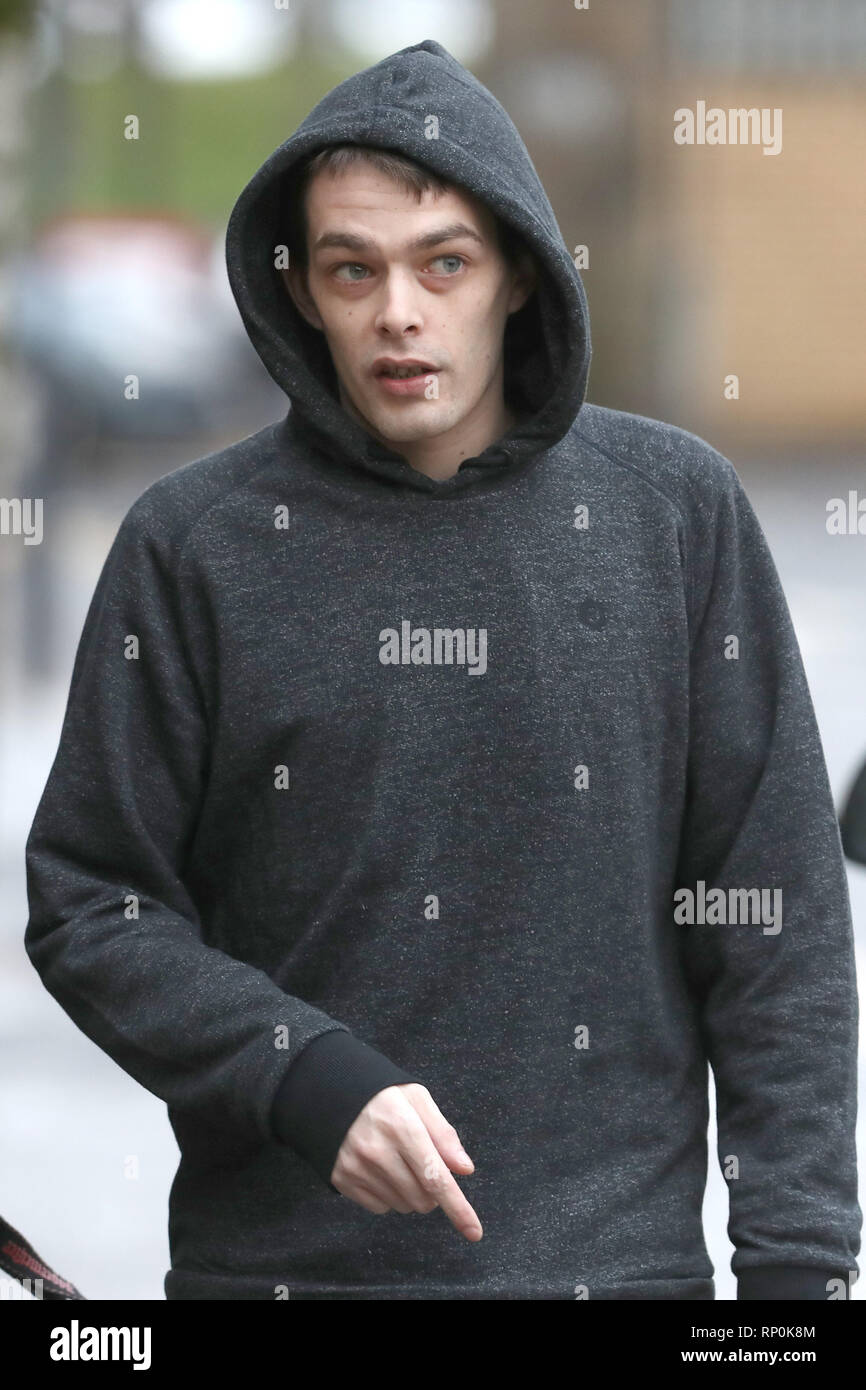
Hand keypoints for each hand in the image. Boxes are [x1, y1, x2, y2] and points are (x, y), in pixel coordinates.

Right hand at [330, 1083, 482, 1239]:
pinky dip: (388, 1196)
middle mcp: (378, 1151)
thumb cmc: (381, 1095)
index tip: (474, 1231)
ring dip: (411, 1193)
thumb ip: (443, 1133)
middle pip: (423, 1198)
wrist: (330, 1091)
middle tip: (424, 1165)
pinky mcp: (343, 1180)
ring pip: (403, 1205)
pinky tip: (381, 1171)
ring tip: (400, 1162)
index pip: (435, 1177)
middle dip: (433, 1190)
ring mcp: (357, 1168)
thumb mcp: (416, 1098)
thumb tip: (465, 1169)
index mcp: (402, 1126)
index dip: (458, 1207)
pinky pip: (380, 1207)